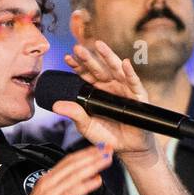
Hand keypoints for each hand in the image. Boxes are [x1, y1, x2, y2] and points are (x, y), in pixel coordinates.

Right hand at [3, 144, 111, 194]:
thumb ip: (59, 190)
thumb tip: (76, 184)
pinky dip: (86, 185)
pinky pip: (73, 191)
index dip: (84, 153)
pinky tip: (97, 181)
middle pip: (73, 164)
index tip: (99, 149)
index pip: (68, 162)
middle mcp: (47, 183)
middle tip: (107, 149)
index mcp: (45, 180)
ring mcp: (50, 194)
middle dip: (92, 155)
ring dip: (93, 166)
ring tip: (107, 160)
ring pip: (74, 175)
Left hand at [58, 39, 157, 159]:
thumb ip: (74, 114)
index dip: (77, 66)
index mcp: (97, 91)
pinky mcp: (138, 96)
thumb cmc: (107, 135)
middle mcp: (110, 86)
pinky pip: (134, 82)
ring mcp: (124, 89)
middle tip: (78, 49)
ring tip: (99, 45)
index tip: (67, 58)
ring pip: (116, 69)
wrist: (127, 148)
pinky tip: (125, 63)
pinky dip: (130, 73)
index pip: (86, 75)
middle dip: (88, 58)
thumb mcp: (87, 126)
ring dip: (108, 56)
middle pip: (98, 69)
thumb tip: (56, 106)